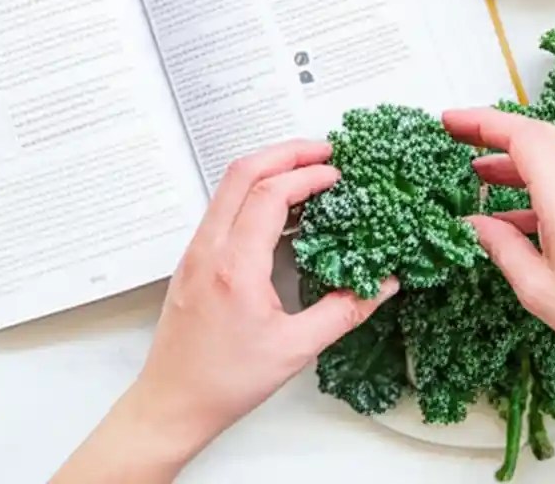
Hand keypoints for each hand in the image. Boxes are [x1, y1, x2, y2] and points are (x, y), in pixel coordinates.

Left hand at [53, 140, 397, 482]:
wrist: (171, 404)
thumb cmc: (226, 382)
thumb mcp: (296, 348)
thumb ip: (345, 311)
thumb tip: (384, 285)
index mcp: (235, 267)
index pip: (270, 194)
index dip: (308, 175)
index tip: (339, 174)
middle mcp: (209, 249)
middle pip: (242, 173)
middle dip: (286, 153)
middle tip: (324, 151)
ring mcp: (195, 252)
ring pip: (228, 187)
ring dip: (268, 170)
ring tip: (308, 173)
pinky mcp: (193, 261)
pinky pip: (223, 209)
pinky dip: (254, 194)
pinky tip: (282, 211)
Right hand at [443, 108, 554, 373]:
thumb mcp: (538, 287)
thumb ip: (501, 247)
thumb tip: (473, 224)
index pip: (520, 135)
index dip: (481, 122)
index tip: (449, 121)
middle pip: (537, 138)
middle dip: (493, 134)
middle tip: (457, 138)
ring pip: (554, 158)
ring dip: (515, 163)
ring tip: (478, 176)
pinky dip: (538, 184)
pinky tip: (514, 214)